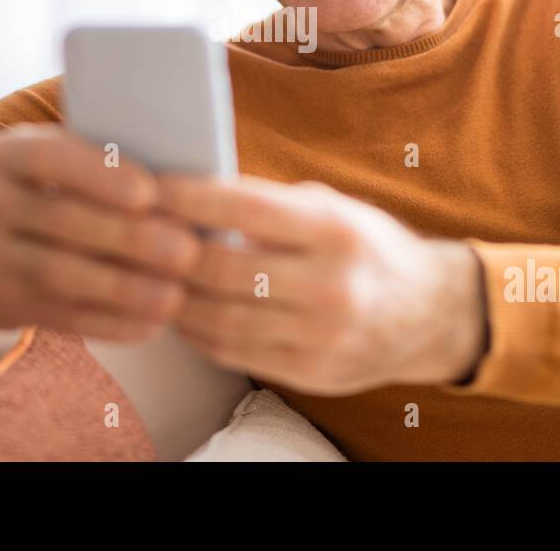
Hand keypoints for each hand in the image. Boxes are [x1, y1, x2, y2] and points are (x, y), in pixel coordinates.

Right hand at [0, 124, 202, 338]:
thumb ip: (97, 160)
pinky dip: (110, 322)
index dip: (99, 175)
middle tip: (186, 252)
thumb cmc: (40, 190)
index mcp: (5, 155)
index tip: (149, 193)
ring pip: (60, 275)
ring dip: (123, 289)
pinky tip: (151, 323)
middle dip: (128, 239)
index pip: (50, 158)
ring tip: (174, 296)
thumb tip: (179, 177)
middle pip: (62, 221)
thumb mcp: (50, 159)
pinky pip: (60, 317)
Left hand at [155, 174, 485, 394]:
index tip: (148, 186)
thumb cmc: (365, 247)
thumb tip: (189, 194)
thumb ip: (269, 205)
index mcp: (335, 230)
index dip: (188, 197)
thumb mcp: (331, 209)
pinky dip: (196, 331)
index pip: (245, 207)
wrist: (428, 315)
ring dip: (172, 297)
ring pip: (219, 318)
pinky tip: (179, 311)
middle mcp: (331, 284)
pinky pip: (232, 352)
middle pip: (222, 269)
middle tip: (131, 235)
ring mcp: (321, 335)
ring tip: (145, 276)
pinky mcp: (310, 372)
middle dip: (169, 252)